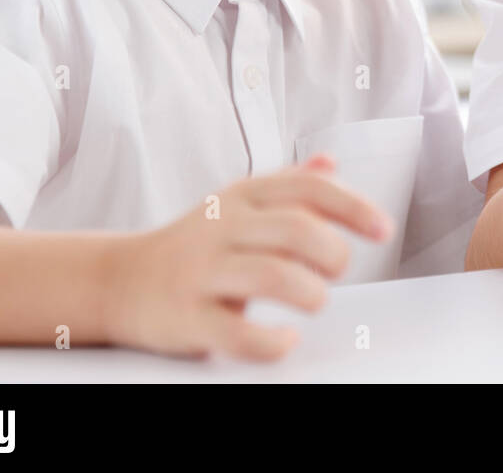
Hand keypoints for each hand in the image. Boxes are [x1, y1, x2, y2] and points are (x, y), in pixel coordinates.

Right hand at [104, 155, 390, 360]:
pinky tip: (285, 338)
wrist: (118, 280)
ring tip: (314, 300)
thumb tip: (330, 162)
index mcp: (242, 197)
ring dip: (310, 293)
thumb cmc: (193, 243)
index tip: (384, 230)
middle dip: (333, 253)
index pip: (307, 189)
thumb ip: (286, 184)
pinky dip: (272, 341)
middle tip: (337, 270)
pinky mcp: (187, 318)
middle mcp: (222, 228)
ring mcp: (202, 273)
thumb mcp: (237, 203)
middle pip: (296, 230)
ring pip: (272, 277)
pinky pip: (238, 333)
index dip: (353, 208)